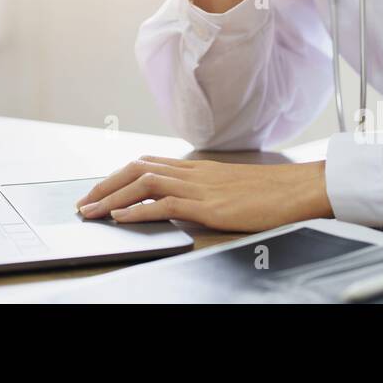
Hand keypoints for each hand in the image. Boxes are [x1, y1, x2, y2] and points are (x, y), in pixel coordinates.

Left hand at [73, 155, 332, 232]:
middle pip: (137, 169)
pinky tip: (122, 218)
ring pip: (144, 183)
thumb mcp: (228, 189)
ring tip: (93, 212)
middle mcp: (193, 172)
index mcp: (196, 168)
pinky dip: (138, 210)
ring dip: (113, 198)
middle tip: (84, 204)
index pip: (146, 164)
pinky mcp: (208, 205)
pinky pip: (165, 203)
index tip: (98, 191)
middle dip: (105, 186)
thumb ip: (203, 191)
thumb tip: (179, 202)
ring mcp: (200, 187)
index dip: (118, 176)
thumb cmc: (269, 192)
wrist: (298, 189)